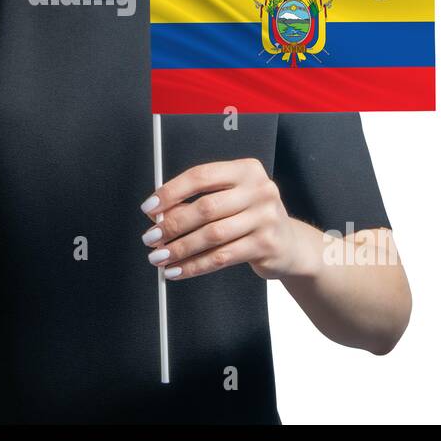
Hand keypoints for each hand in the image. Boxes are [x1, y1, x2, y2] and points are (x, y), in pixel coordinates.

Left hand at [139, 157, 298, 280]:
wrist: (290, 244)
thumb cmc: (252, 217)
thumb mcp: (230, 199)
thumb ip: (198, 201)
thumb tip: (158, 215)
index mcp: (246, 170)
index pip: (201, 176)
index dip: (171, 192)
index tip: (150, 207)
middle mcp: (259, 190)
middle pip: (205, 207)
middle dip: (172, 225)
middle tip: (151, 237)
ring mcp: (265, 218)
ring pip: (211, 236)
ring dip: (179, 249)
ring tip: (159, 257)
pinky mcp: (266, 245)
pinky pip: (221, 257)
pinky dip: (194, 266)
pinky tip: (178, 270)